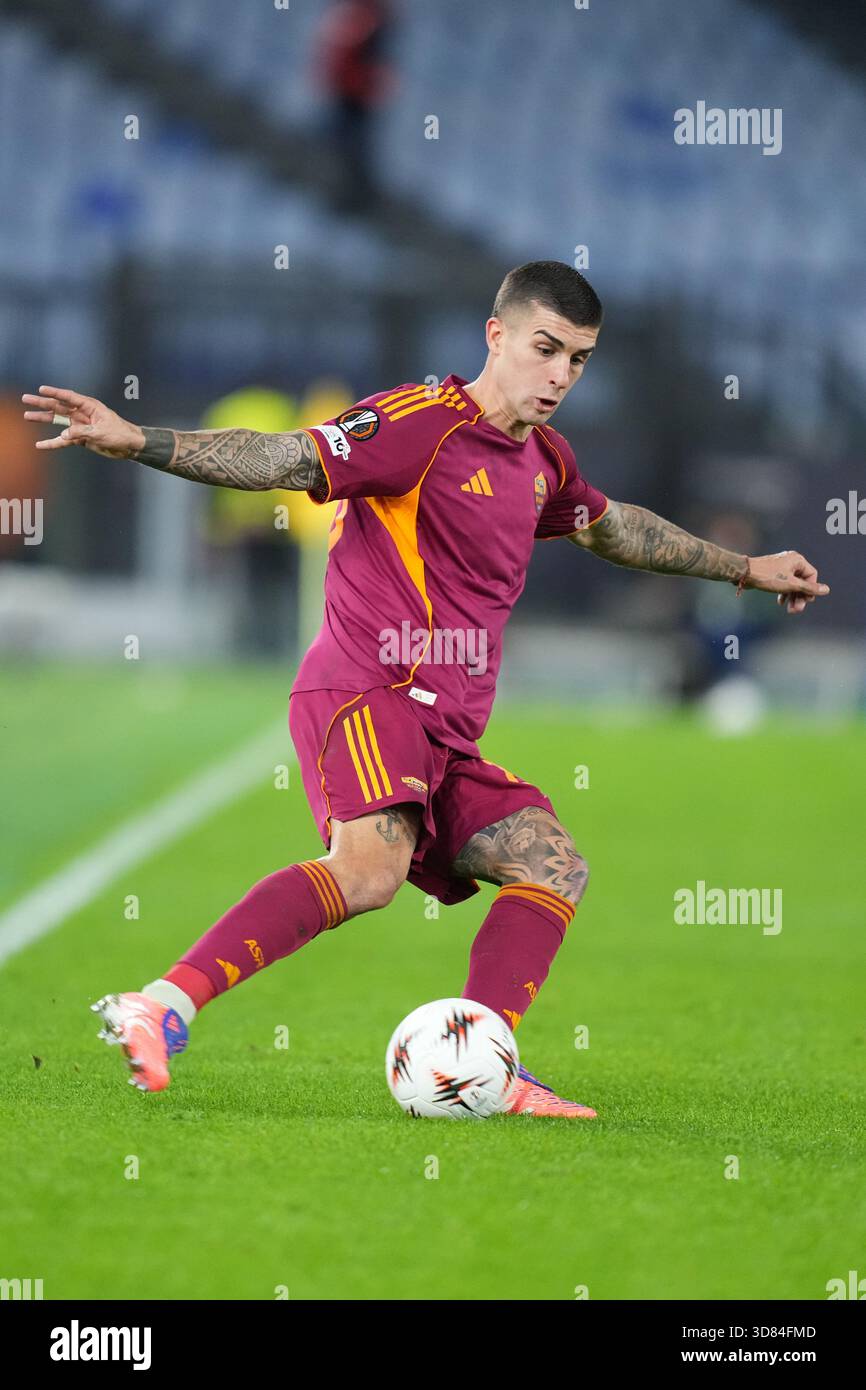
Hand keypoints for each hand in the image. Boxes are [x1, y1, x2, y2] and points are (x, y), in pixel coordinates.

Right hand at [21, 385, 143, 458]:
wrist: (129, 446)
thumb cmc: (120, 434)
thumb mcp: (101, 432)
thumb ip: (81, 432)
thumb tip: (63, 434)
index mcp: (89, 406)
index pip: (69, 397)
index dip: (55, 393)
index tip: (41, 389)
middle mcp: (82, 414)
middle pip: (59, 407)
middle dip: (42, 403)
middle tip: (26, 399)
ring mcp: (80, 425)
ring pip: (58, 421)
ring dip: (43, 419)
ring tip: (27, 416)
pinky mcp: (81, 438)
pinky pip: (64, 440)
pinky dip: (53, 443)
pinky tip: (41, 445)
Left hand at [745, 550, 829, 614]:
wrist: (744, 573)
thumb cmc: (768, 576)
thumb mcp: (791, 584)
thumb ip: (808, 588)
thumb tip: (826, 590)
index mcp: (797, 560)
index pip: (812, 575)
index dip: (810, 589)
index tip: (806, 601)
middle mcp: (791, 561)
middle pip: (802, 581)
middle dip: (800, 596)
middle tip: (797, 610)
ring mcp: (782, 566)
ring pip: (792, 584)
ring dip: (792, 597)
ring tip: (790, 610)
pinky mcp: (773, 572)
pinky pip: (783, 583)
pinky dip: (784, 593)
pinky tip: (781, 602)